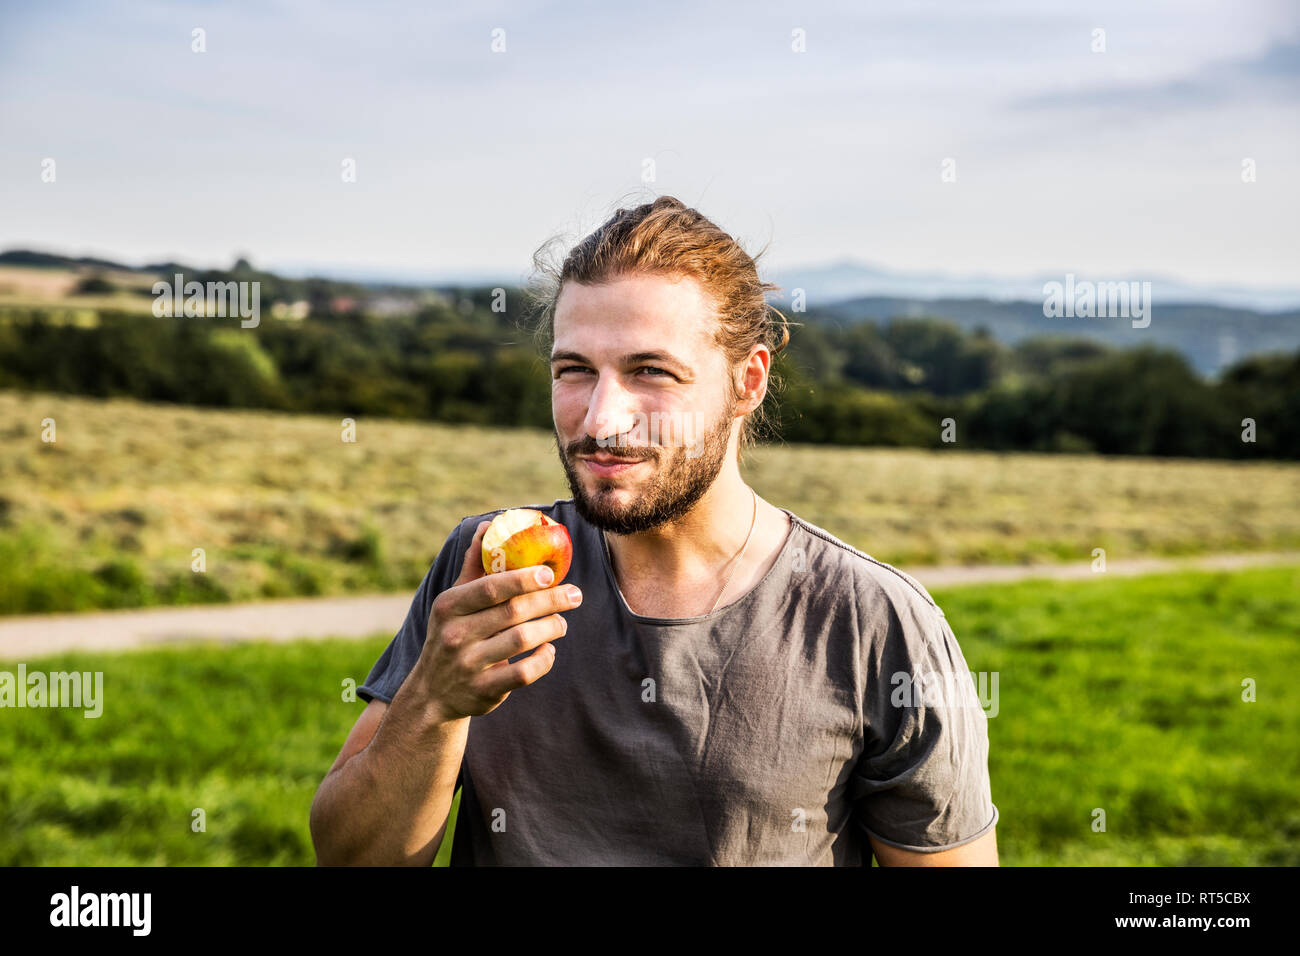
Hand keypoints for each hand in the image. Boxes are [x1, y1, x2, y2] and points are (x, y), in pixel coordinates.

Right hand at [416, 520, 581, 721]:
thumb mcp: (453, 601)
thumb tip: (488, 525)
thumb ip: (473, 565)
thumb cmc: (450, 634)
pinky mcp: (483, 691)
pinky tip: (549, 650)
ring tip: (562, 622)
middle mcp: (455, 634)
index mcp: (449, 606)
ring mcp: (468, 664)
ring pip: (522, 640)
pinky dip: (543, 660)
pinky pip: (523, 673)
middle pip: (513, 612)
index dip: (523, 578)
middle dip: (550, 601)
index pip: (490, 587)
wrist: (432, 693)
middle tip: (575, 595)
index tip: (550, 573)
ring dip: (551, 628)